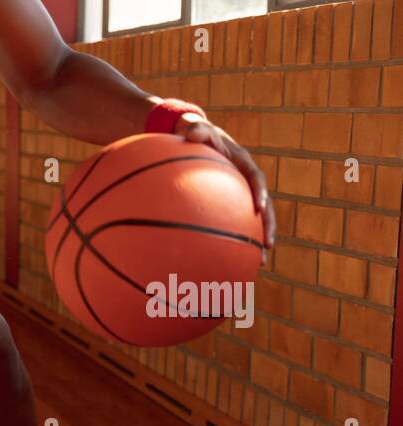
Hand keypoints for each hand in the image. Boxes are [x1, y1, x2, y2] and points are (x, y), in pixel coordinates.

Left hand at [175, 115, 276, 263]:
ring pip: (253, 220)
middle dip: (268, 226)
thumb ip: (195, 130)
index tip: (260, 208)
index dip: (260, 193)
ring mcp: (238, 194)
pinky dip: (234, 240)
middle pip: (263, 206)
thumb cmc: (192, 133)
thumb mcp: (193, 127)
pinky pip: (233, 223)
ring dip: (257, 241)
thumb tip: (192, 132)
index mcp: (241, 163)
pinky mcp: (227, 204)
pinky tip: (228, 261)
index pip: (256, 178)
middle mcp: (244, 181)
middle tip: (268, 246)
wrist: (190, 138)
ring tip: (259, 264)